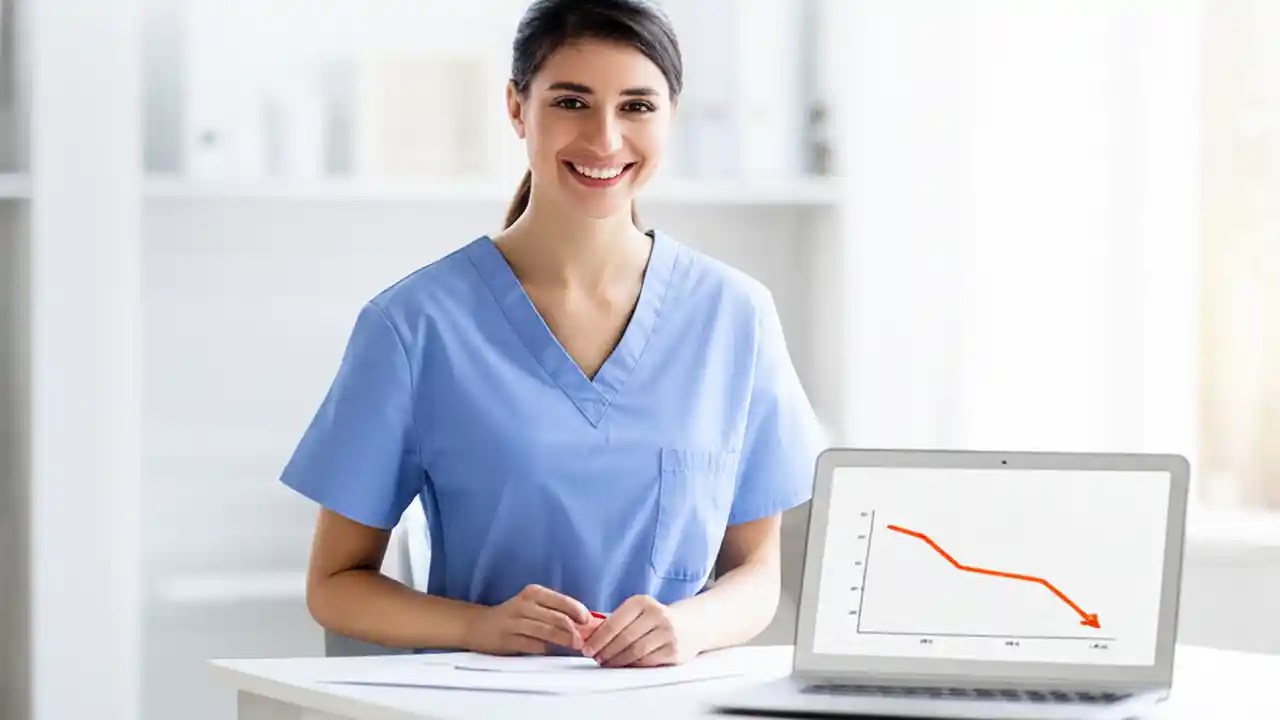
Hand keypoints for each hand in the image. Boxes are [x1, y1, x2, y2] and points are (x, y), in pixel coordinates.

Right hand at [466, 584, 591, 655]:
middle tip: (585, 640)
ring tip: (576, 646)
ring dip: (564, 640)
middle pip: (556, 618)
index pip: (562, 601)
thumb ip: (556, 612)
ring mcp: (515, 622)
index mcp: (533, 593)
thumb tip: (586, 622)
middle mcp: (524, 604)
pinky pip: (533, 645)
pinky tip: (551, 650)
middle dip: (574, 630)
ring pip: (546, 632)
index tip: (589, 622)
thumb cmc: (515, 615)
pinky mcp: (508, 639)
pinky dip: (545, 648)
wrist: (479, 625)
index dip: (578, 612)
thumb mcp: (533, 606)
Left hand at [581, 595, 700, 667]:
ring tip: (606, 663)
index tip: (587, 649)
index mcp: (642, 602)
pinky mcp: (674, 651)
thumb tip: (586, 634)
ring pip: (635, 652)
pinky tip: (623, 665)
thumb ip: (615, 621)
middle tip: (595, 658)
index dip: (598, 638)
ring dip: (616, 660)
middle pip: (623, 638)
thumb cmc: (656, 619)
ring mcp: (668, 633)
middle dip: (605, 651)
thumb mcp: (638, 611)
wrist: (693, 624)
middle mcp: (657, 614)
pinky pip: (647, 661)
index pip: (614, 622)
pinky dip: (631, 665)